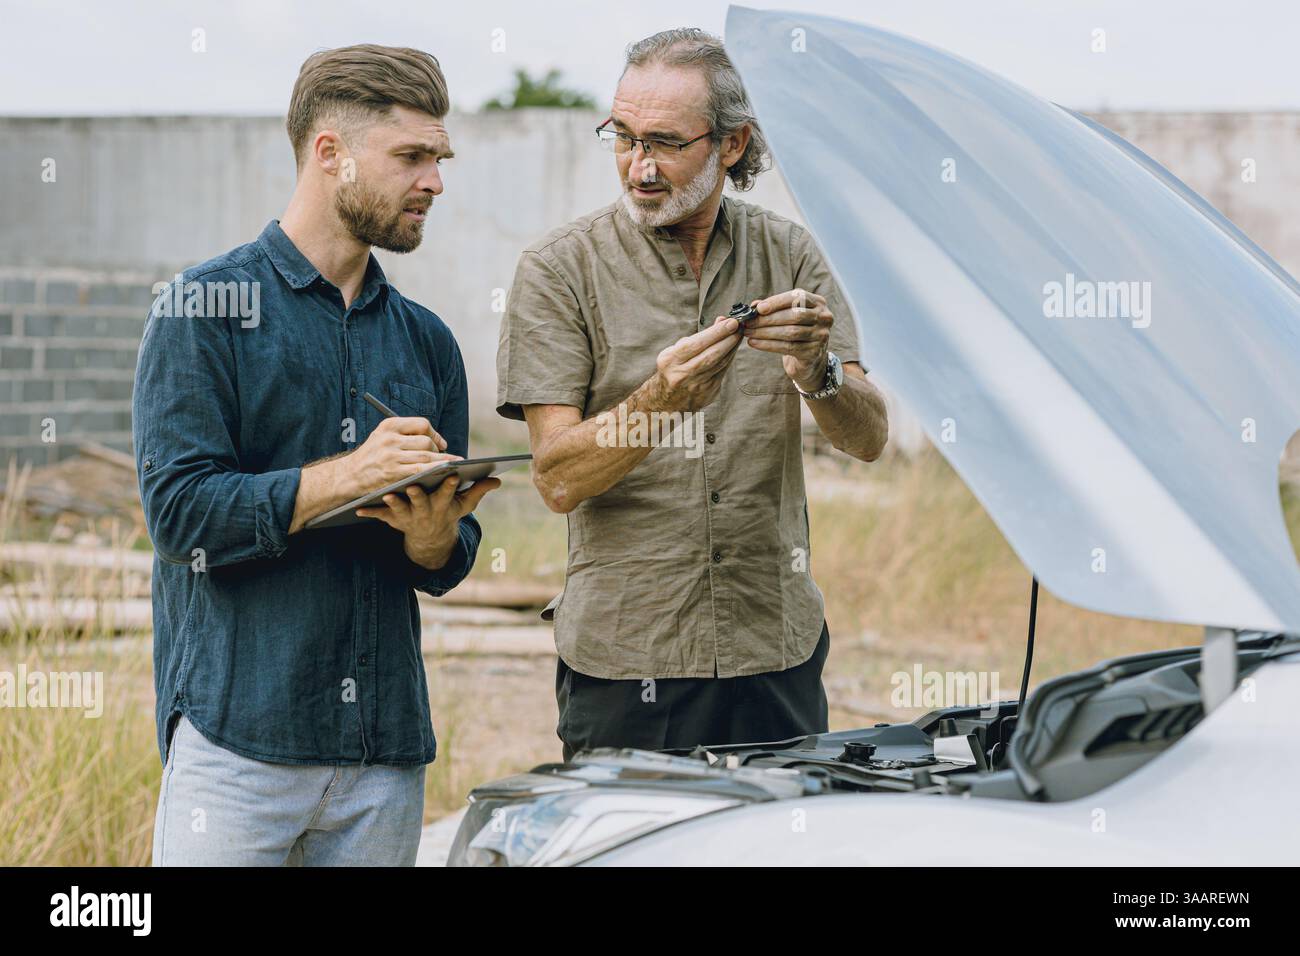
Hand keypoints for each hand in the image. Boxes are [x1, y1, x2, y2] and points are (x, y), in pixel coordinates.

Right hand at [344, 416, 447, 497]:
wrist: (349, 476)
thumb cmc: (371, 457)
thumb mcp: (382, 436)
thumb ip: (404, 434)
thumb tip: (435, 439)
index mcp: (389, 426)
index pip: (421, 424)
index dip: (435, 434)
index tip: (441, 443)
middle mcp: (390, 438)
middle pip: (426, 441)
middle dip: (438, 451)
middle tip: (444, 458)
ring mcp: (391, 456)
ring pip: (426, 455)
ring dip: (442, 461)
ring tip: (453, 464)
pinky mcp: (393, 472)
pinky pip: (420, 469)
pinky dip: (434, 470)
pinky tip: (443, 472)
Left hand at [355, 472, 501, 569]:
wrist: (430, 538)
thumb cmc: (446, 511)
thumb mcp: (464, 505)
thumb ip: (478, 491)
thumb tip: (497, 480)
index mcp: (443, 505)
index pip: (448, 493)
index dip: (450, 486)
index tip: (452, 474)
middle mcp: (426, 512)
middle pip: (422, 503)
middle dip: (419, 496)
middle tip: (414, 486)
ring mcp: (409, 518)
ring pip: (400, 511)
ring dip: (394, 504)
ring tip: (387, 495)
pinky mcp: (394, 521)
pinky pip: (381, 518)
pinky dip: (370, 513)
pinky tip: (359, 509)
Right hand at [648, 315, 742, 410]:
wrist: (667, 401)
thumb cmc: (673, 368)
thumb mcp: (676, 350)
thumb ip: (698, 337)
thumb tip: (721, 321)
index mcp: (670, 361)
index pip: (695, 344)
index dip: (716, 332)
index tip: (730, 322)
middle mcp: (681, 374)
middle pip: (710, 355)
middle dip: (728, 339)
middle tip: (739, 327)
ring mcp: (695, 385)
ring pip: (719, 363)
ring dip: (731, 347)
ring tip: (738, 334)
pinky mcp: (707, 392)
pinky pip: (722, 371)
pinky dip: (729, 358)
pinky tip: (734, 348)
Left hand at [742, 288, 831, 391]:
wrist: (810, 359)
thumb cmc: (796, 332)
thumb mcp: (787, 316)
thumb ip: (773, 308)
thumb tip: (755, 305)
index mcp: (818, 303)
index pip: (798, 297)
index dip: (777, 302)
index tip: (759, 308)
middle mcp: (824, 317)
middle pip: (794, 316)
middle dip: (768, 319)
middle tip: (748, 323)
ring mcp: (822, 335)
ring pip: (790, 332)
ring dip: (765, 332)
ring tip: (748, 333)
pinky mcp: (814, 352)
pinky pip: (788, 347)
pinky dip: (768, 345)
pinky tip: (754, 343)